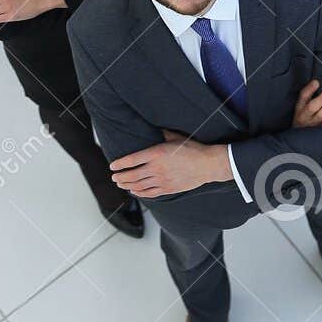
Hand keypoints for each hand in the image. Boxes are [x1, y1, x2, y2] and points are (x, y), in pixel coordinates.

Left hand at [110, 131, 231, 197]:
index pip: (132, 160)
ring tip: (120, 184)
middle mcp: (157, 169)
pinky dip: (140, 193)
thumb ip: (161, 134)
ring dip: (127, 185)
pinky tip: (134, 191)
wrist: (208, 165)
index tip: (112, 165)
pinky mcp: (168, 189)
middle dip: (120, 177)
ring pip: (139, 186)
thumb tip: (152, 128)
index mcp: (157, 154)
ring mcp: (162, 180)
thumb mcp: (175, 137)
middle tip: (113, 177)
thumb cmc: (193, 149)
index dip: (120, 164)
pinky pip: (150, 193)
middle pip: (132, 175)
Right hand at [292, 79, 321, 127]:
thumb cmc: (303, 114)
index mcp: (300, 106)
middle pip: (312, 107)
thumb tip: (318, 82)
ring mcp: (312, 124)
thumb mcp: (302, 105)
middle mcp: (304, 115)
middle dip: (321, 99)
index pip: (303, 96)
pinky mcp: (319, 131)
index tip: (317, 82)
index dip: (309, 89)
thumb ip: (310, 94)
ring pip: (320, 116)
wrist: (298, 135)